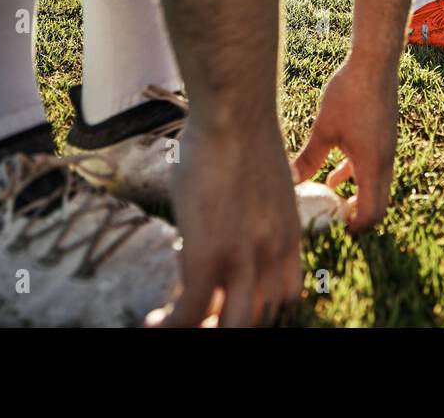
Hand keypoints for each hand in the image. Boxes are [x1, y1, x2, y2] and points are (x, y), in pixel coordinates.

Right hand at [158, 120, 302, 326]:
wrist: (235, 114)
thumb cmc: (243, 134)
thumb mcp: (262, 184)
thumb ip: (254, 211)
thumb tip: (228, 215)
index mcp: (289, 236)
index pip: (284, 296)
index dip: (257, 307)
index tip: (228, 300)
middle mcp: (272, 254)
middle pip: (257, 316)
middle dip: (227, 323)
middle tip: (200, 317)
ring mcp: (242, 258)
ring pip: (229, 325)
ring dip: (199, 329)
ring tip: (170, 323)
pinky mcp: (207, 254)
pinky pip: (188, 312)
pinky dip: (170, 323)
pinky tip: (154, 320)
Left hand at [293, 59, 398, 233]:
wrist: (374, 63)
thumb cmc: (348, 93)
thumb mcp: (323, 129)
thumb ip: (309, 158)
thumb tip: (290, 181)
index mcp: (372, 165)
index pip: (370, 213)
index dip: (353, 228)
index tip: (332, 231)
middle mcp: (385, 162)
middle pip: (377, 205)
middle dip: (356, 218)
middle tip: (332, 225)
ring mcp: (388, 149)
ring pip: (375, 186)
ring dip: (356, 196)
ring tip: (328, 201)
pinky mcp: (385, 138)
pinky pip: (374, 168)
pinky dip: (357, 177)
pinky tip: (335, 173)